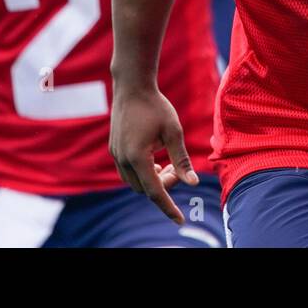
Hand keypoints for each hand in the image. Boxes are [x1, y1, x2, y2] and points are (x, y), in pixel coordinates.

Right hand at [108, 83, 197, 223]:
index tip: (180, 220)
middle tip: (178, 170)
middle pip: (144, 189)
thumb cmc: (156, 107)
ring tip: (167, 164)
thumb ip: (182, 159)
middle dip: (164, 186)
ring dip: (152, 180)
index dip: (168, 207)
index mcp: (137, 158)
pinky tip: (155, 159)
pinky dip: (143, 172)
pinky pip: (128, 172)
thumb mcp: (174, 132)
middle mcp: (122, 160)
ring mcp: (115, 155)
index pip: (155, 192)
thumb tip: (193, 183)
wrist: (132, 87)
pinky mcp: (114, 149)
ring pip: (135, 182)